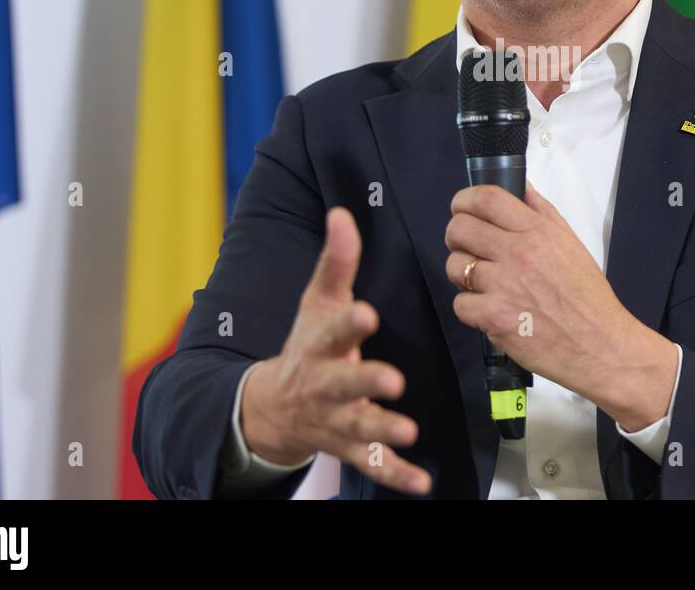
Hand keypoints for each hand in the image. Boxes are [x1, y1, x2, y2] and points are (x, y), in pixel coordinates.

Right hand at [240, 206, 432, 495]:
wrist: (273, 406)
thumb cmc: (307, 345)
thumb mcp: (317, 301)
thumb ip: (336, 261)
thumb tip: (342, 214)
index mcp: (321, 344)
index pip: (333, 329)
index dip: (348, 323)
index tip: (365, 313)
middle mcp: (325, 384)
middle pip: (343, 384)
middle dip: (364, 382)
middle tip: (391, 380)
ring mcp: (336, 418)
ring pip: (358, 426)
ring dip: (382, 430)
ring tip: (406, 430)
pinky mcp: (349, 446)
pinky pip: (372, 463)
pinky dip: (396, 475)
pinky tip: (421, 481)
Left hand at [443, 181, 640, 402]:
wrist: (599, 346)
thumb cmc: (587, 298)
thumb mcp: (571, 244)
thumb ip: (542, 212)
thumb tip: (521, 187)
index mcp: (538, 232)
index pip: (487, 199)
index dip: (465, 200)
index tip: (461, 207)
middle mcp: (518, 254)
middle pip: (459, 229)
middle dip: (457, 237)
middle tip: (469, 248)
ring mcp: (504, 286)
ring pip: (454, 266)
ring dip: (462, 275)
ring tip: (483, 283)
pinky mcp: (494, 318)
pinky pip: (460, 304)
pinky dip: (471, 309)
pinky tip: (491, 310)